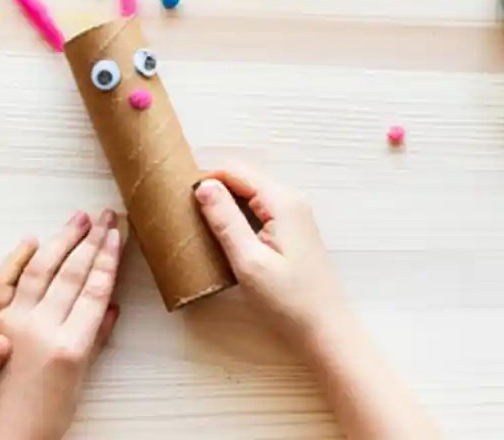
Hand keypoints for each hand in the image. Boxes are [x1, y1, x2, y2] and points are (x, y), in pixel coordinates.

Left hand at [0, 210, 121, 439]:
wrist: (1, 436)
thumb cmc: (43, 419)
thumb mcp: (80, 381)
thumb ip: (96, 340)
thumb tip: (111, 306)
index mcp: (70, 346)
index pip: (95, 289)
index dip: (108, 258)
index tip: (118, 234)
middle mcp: (42, 329)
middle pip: (72, 273)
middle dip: (91, 240)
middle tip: (106, 216)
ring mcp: (14, 323)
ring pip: (41, 269)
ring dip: (62, 240)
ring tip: (79, 219)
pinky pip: (2, 281)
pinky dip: (16, 258)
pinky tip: (32, 239)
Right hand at [196, 170, 441, 438]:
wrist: (325, 332)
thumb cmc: (288, 302)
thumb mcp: (249, 262)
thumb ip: (225, 220)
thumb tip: (203, 186)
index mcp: (282, 202)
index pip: (236, 171)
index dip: (205, 178)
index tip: (177, 194)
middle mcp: (291, 201)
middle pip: (243, 179)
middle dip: (214, 188)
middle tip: (183, 209)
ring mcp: (295, 216)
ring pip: (250, 195)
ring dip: (224, 203)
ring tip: (198, 222)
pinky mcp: (292, 232)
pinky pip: (259, 211)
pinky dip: (238, 216)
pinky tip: (223, 235)